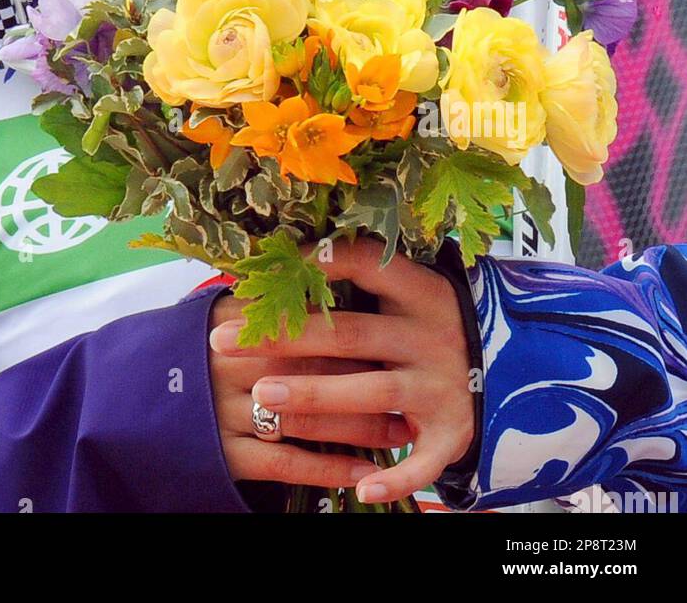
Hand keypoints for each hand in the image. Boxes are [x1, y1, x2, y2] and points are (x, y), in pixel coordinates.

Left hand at [211, 235, 476, 502]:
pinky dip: (394, 477)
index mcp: (419, 291)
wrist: (519, 367)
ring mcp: (440, 385)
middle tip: (225, 340)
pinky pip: (421, 460)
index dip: (315, 262)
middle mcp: (428, 335)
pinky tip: (358, 487)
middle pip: (348, 335)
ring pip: (369, 393)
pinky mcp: (453, 432)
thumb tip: (282, 257)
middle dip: (284, 337)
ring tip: (263, 396)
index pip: (363, 264)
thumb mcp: (410, 293)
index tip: (265, 267)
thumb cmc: (434, 325)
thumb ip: (360, 279)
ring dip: (315, 396)